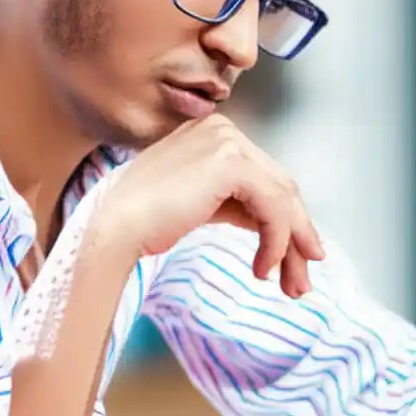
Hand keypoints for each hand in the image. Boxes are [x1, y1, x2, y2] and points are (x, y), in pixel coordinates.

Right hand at [94, 113, 325, 296]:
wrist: (114, 230)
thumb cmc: (147, 222)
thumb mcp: (203, 204)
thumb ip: (239, 204)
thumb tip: (284, 229)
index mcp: (213, 132)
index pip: (265, 176)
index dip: (287, 219)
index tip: (299, 258)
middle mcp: (222, 128)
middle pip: (278, 185)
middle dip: (296, 237)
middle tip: (301, 282)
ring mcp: (226, 141)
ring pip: (281, 197)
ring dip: (291, 247)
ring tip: (291, 287)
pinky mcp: (230, 163)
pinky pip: (272, 206)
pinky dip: (276, 241)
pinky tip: (262, 270)